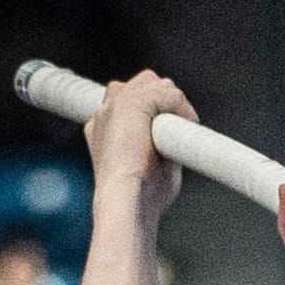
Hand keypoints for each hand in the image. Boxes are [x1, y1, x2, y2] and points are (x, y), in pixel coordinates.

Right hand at [83, 70, 197, 218]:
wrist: (126, 201)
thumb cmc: (138, 199)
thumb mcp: (149, 169)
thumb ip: (159, 149)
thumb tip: (177, 144)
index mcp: (102, 129)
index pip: (128, 99)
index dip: (151, 112)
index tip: (160, 132)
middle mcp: (106, 112)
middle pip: (144, 84)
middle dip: (164, 102)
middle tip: (174, 133)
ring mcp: (117, 103)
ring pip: (157, 85)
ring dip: (174, 106)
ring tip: (177, 135)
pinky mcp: (132, 101)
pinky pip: (169, 94)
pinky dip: (182, 109)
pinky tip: (181, 130)